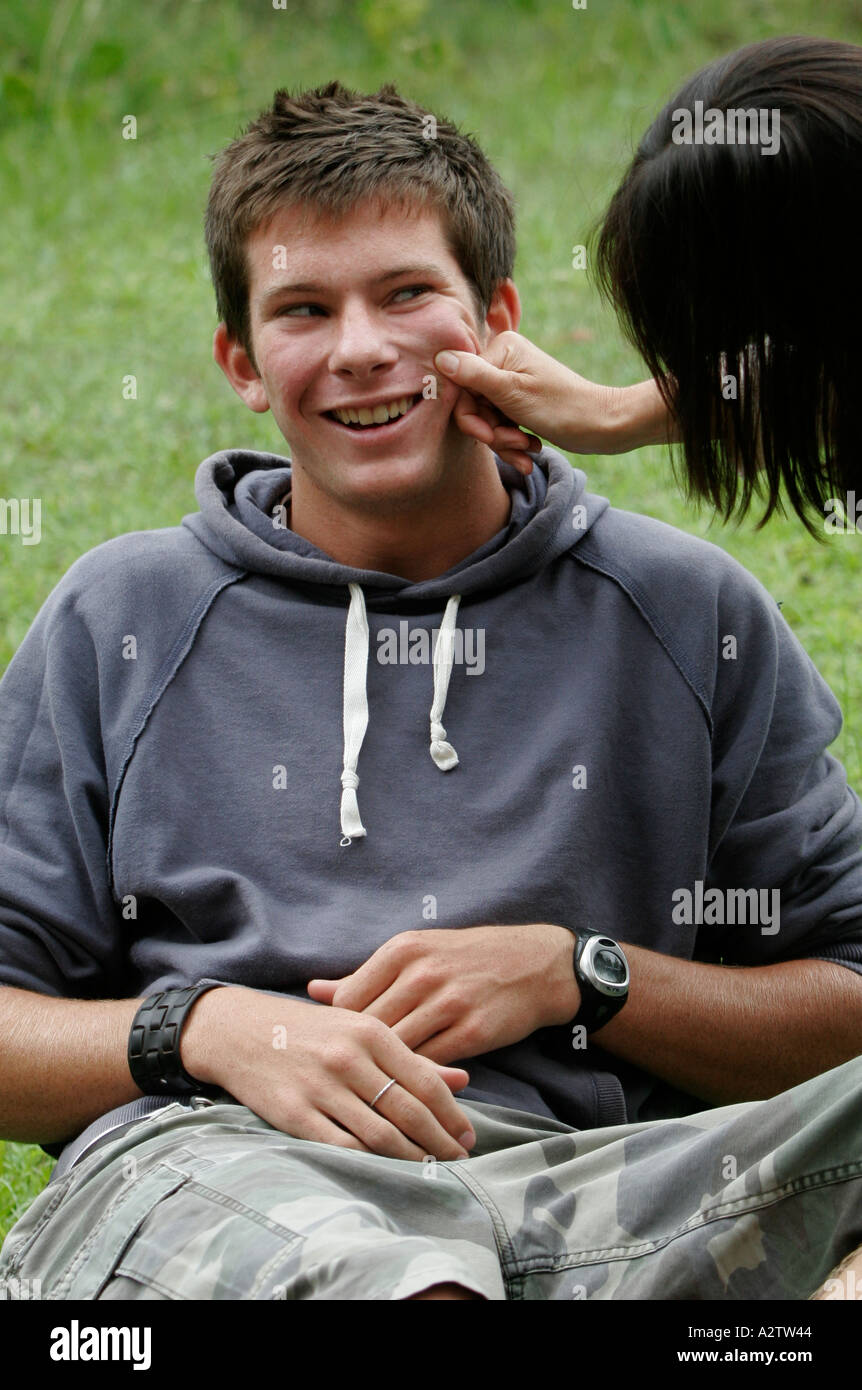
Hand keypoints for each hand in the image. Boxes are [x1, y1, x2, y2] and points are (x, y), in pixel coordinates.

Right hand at [181, 986, 475, 1161]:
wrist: (239, 1030)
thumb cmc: (310, 1031)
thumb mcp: (360, 1029)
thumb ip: (410, 1055)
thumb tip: (462, 1080)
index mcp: (370, 1031)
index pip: (426, 1082)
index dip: (452, 1115)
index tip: (468, 1135)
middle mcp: (348, 1058)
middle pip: (408, 1112)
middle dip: (440, 1141)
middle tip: (459, 1159)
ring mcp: (320, 1087)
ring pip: (380, 1135)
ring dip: (411, 1158)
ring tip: (429, 1169)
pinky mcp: (295, 1114)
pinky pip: (343, 1148)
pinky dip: (370, 1163)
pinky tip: (387, 1171)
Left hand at [307, 924, 580, 1065]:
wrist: (537, 965)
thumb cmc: (468, 959)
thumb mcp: (417, 952)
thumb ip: (365, 976)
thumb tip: (314, 991)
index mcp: (402, 950)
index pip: (348, 1001)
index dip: (341, 1031)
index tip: (342, 1048)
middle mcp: (422, 974)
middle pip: (368, 1029)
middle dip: (358, 1057)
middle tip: (351, 1079)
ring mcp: (448, 1003)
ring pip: (397, 1051)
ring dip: (386, 1074)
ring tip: (375, 1091)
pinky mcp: (472, 1032)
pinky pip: (430, 1065)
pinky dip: (417, 1079)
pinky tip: (410, 1089)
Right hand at [435, 331, 651, 458]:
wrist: (602, 427)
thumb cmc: (562, 407)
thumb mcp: (512, 393)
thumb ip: (474, 375)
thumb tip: (440, 357)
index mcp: (501, 349)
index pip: (463, 386)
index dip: (471, 416)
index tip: (488, 437)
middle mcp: (504, 361)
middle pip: (475, 405)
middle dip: (493, 433)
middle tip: (517, 444)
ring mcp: (513, 383)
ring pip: (489, 420)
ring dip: (506, 442)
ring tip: (529, 450)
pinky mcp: (520, 403)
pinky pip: (503, 426)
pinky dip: (514, 444)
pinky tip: (531, 452)